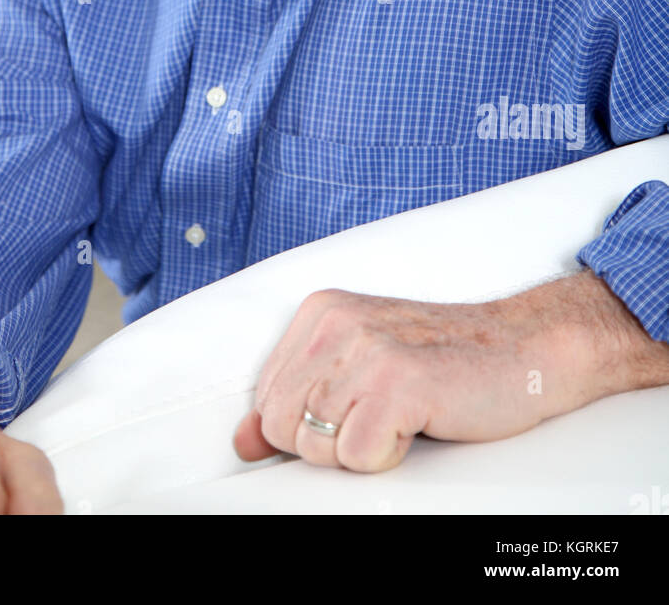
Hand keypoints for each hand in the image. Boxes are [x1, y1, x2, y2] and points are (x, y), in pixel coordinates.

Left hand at [232, 273, 656, 472]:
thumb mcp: (358, 368)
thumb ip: (298, 399)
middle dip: (327, 442)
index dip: (308, 426)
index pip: (266, 400)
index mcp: (320, 312)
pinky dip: (388, 456)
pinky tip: (418, 423)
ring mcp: (366, 349)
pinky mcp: (398, 382)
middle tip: (380, 416)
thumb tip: (244, 441)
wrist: (523, 348)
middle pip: (282, 426)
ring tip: (401, 415)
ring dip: (362, 448)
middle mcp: (335, 323)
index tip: (356, 407)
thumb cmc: (446, 360)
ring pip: (315, 446)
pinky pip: (357, 455)